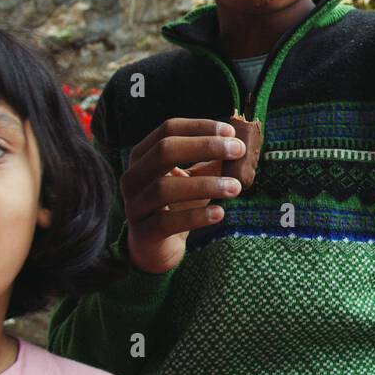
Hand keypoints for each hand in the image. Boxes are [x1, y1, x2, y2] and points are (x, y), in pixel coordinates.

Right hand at [120, 118, 247, 273]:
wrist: (157, 247)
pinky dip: (196, 216)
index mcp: (143, 155)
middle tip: (237, 151)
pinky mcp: (142, 233)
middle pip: (164, 151)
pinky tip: (219, 213)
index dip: (200, 127)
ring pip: (165, 188)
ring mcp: (134, 205)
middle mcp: (132, 177)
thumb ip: (213, 161)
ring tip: (235, 187)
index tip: (230, 131)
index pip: (168, 130)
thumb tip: (241, 144)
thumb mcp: (195, 178)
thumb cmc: (177, 204)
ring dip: (205, 185)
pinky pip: (167, 222)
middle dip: (205, 147)